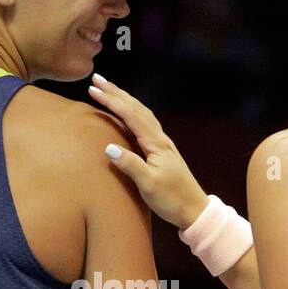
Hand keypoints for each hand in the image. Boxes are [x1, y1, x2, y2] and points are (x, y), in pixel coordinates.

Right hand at [87, 73, 208, 228]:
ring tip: (109, 90)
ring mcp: (161, 143)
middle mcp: (159, 138)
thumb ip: (130, 165)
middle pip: (136, 108)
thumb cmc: (172, 199)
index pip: (130, 115)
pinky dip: (132, 112)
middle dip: (116, 92)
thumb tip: (109, 148)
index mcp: (156, 144)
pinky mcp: (161, 151)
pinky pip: (144, 123)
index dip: (111, 101)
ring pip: (141, 113)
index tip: (93, 90)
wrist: (193, 209)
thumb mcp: (149, 185)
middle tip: (97, 79)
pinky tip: (127, 113)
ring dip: (124, 99)